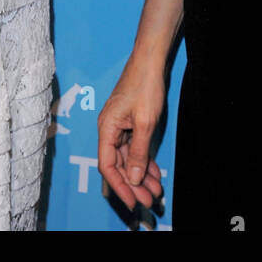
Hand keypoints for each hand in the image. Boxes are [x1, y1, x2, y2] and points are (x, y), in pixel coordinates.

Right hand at [98, 55, 165, 211]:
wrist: (150, 60)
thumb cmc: (144, 85)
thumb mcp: (145, 122)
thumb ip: (139, 151)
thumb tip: (133, 178)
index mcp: (107, 128)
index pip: (108, 165)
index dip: (119, 186)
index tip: (132, 201)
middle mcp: (109, 129)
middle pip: (118, 165)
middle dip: (133, 184)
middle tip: (149, 201)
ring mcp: (120, 126)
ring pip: (128, 158)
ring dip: (141, 175)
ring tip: (155, 191)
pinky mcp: (130, 123)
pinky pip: (134, 148)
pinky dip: (144, 160)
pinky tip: (154, 173)